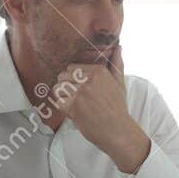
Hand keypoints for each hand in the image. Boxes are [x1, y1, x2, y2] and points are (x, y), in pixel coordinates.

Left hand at [51, 47, 151, 172]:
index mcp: (99, 71)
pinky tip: (72, 111)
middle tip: (76, 98)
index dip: (73, 79)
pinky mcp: (73, 105)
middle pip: (63, 76)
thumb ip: (116, 63)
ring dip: (62, 96)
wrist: (118, 130)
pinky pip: (58, 101)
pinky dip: (62, 107)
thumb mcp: (120, 83)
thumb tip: (119, 47)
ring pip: (58, 87)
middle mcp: (89, 79)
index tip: (81, 89)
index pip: (72, 67)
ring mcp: (81, 92)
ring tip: (73, 104)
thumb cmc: (118, 108)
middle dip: (66, 87)